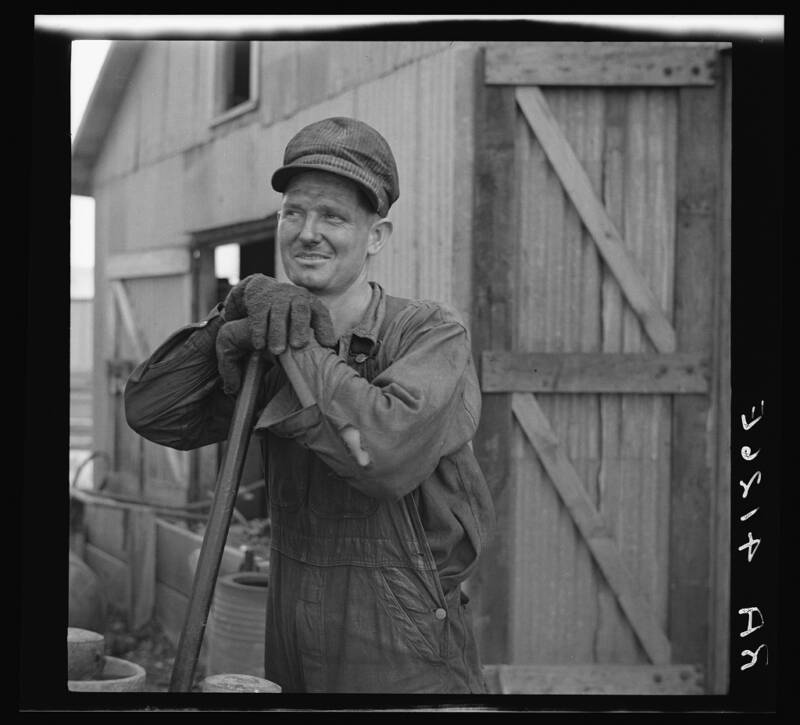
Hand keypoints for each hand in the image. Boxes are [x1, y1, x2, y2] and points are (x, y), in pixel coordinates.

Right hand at [217, 274, 336, 394]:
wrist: (263, 290)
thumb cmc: (290, 310)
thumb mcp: (306, 315)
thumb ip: (317, 329)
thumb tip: (328, 345)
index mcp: (310, 302)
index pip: (321, 313)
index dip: (324, 328)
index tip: (327, 344)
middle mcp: (295, 297)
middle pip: (300, 309)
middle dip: (299, 327)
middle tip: (297, 345)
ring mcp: (277, 298)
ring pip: (278, 314)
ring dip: (277, 333)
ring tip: (277, 351)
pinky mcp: (259, 302)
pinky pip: (259, 317)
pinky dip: (259, 332)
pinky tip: (259, 346)